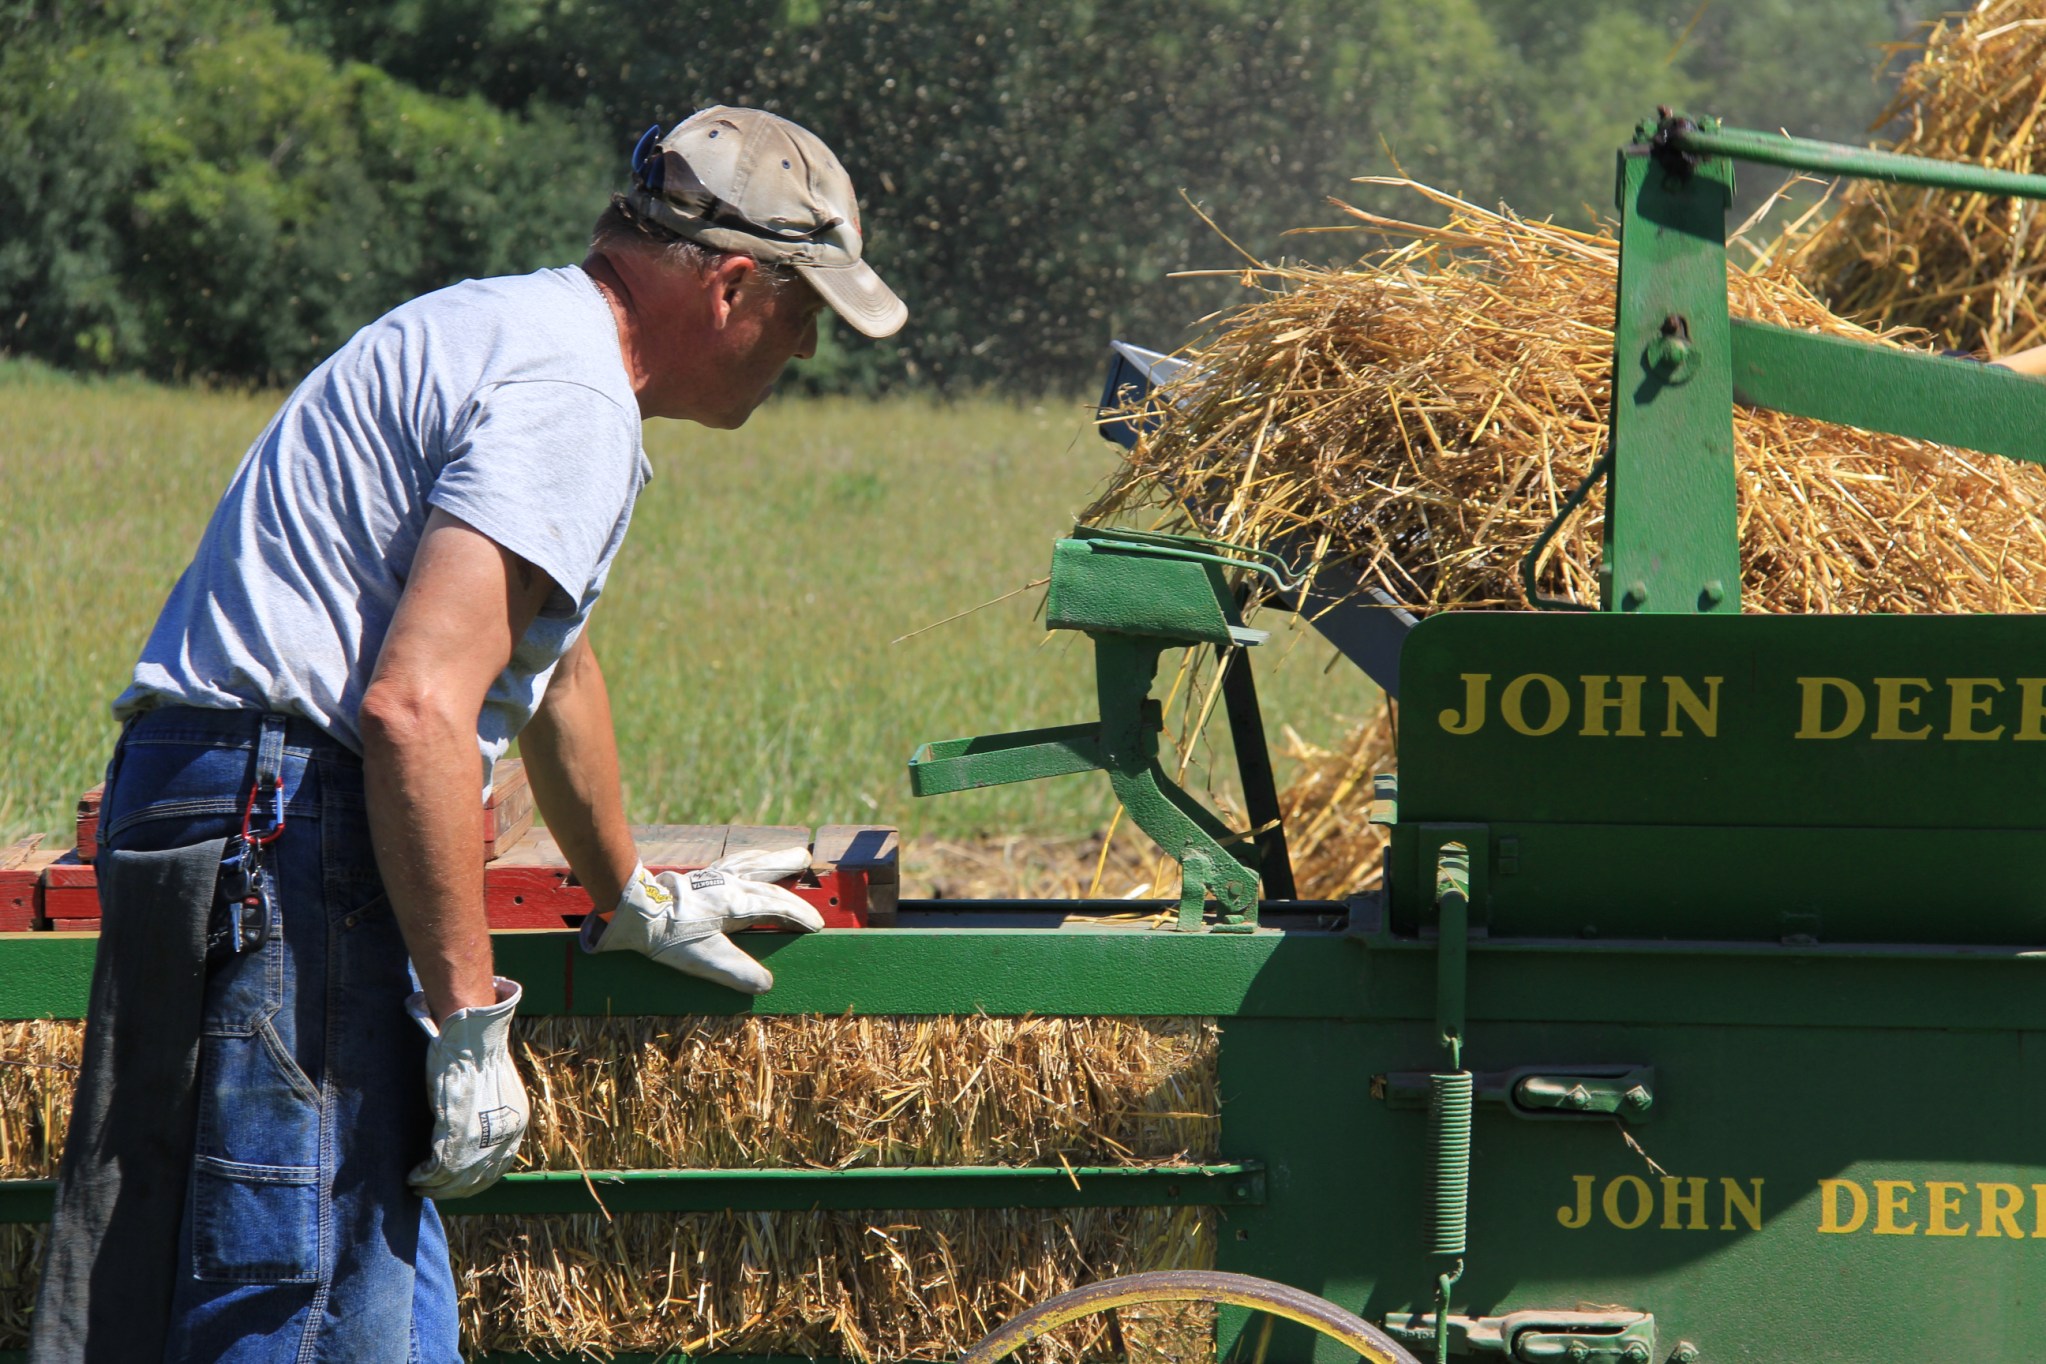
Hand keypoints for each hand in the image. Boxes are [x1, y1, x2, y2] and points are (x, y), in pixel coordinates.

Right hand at [405, 977, 528, 1198]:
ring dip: (434, 1187)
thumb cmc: (477, 1057)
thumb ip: (491, 1118)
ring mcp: (482, 1136)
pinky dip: (423, 1175)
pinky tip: (413, 1175)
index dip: (472, 1181)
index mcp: (516, 1125)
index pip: (495, 1168)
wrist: (473, 1037)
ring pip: (456, 1178)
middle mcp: (504, 1136)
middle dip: (450, 1189)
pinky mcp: (457, 1130)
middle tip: (430, 1190)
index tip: (453, 1184)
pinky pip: (439, 1166)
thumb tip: (476, 1136)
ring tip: (417, 1184)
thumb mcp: (496, 1093)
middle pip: (476, 1179)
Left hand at [580, 849, 824, 993]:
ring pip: (748, 862)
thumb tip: (767, 984)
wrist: (634, 910)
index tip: (817, 925)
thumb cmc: (667, 935)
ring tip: (786, 856)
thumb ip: (737, 970)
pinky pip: (728, 863)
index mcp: (736, 902)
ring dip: (769, 859)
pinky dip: (743, 861)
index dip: (799, 915)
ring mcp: (711, 878)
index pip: (777, 906)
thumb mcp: (704, 959)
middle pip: (766, 873)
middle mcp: (728, 884)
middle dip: (788, 870)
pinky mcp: (696, 878)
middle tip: (805, 861)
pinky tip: (740, 865)